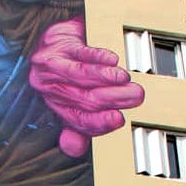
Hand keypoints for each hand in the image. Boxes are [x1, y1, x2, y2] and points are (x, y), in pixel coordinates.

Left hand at [29, 15, 144, 156]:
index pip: (79, 121)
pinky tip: (112, 59)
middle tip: (135, 95)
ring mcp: (51, 66)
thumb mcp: (72, 101)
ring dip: (106, 78)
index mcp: (57, 107)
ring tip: (124, 78)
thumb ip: (79, 126)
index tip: (119, 119)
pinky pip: (79, 53)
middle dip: (113, 98)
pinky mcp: (56, 44)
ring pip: (81, 76)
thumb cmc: (67, 70)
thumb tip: (74, 148)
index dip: (100, 122)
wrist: (56, 37)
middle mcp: (50, 89)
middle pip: (84, 99)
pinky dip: (98, 57)